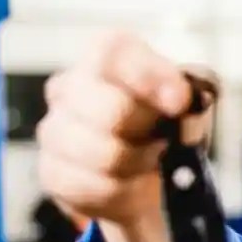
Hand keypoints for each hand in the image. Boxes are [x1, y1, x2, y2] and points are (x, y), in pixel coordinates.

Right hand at [36, 31, 214, 241]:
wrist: (147, 174)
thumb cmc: (165, 125)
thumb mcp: (189, 104)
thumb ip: (189, 97)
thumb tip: (182, 102)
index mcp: (106, 57)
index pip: (112, 50)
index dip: (147, 75)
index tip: (178, 101)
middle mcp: (71, 86)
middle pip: (109, 109)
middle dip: (147, 133)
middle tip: (165, 140)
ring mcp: (55, 129)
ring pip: (101, 154)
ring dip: (137, 165)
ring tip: (149, 162)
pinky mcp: (52, 171)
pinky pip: (89, 187)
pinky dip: (119, 191)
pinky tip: (128, 183)